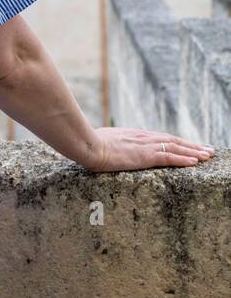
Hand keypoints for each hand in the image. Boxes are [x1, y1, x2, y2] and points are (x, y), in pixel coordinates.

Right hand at [86, 127, 213, 171]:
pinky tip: (195, 162)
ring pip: (176, 147)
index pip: (163, 138)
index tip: (190, 145)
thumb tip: (110, 146)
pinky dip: (183, 159)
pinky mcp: (145, 156)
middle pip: (174, 140)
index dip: (178, 142)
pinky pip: (169, 157)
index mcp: (136, 135)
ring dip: (194, 152)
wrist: (89, 145)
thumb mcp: (106, 141)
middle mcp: (144, 137)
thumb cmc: (91, 143)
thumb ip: (114, 144)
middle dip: (192, 146)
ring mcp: (146, 146)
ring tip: (207, 156)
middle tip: (208, 150)